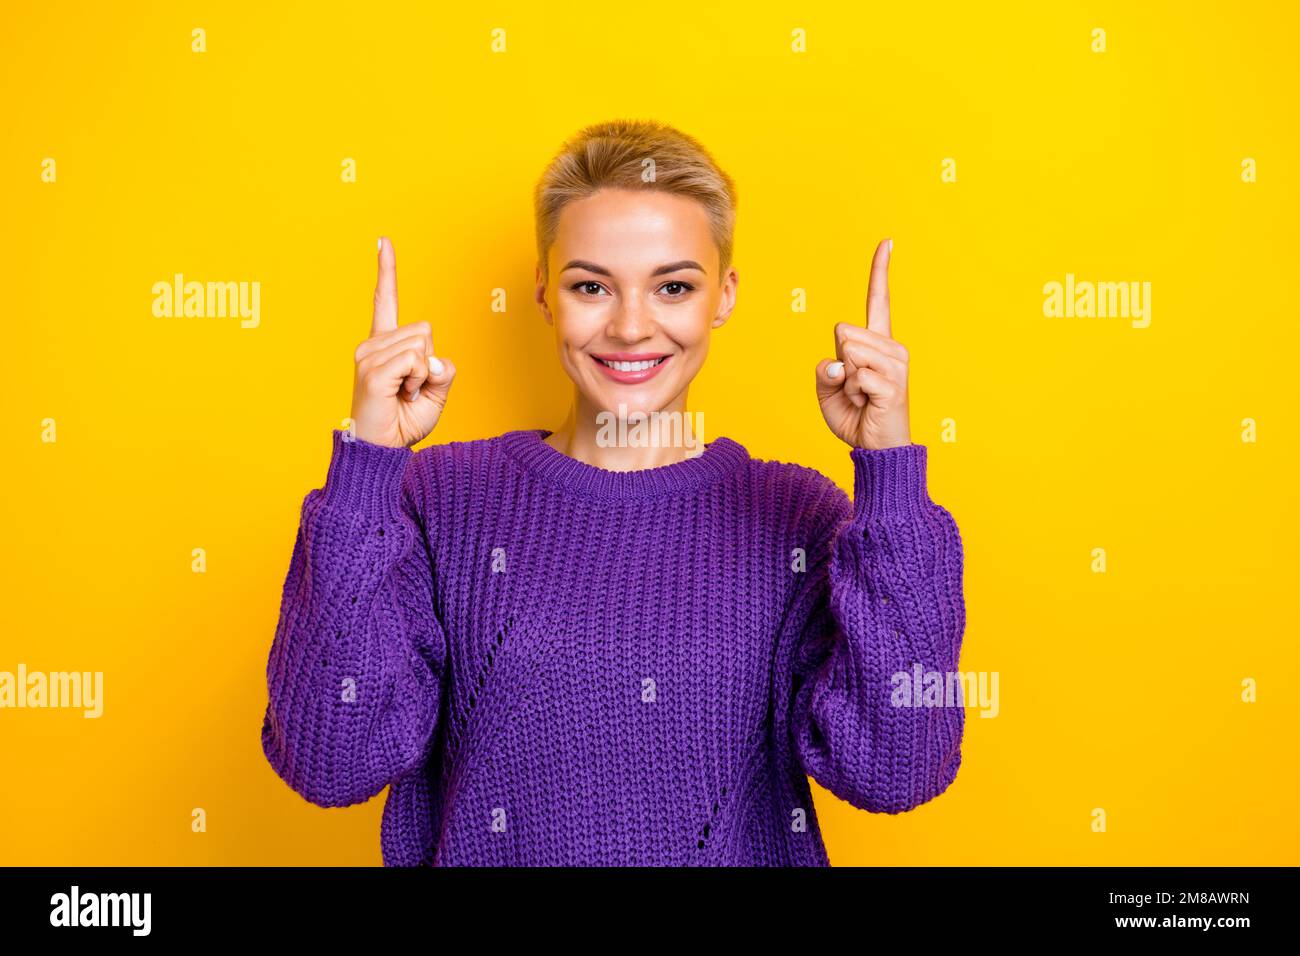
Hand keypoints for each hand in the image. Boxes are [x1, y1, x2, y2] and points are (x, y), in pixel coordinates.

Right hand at [350, 237, 455, 447]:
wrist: (382, 449)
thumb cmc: (404, 421)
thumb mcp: (436, 392)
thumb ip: (442, 368)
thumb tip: (433, 357)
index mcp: (385, 345)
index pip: (386, 301)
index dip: (387, 271)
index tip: (383, 241)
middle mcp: (372, 345)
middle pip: (425, 329)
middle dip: (429, 361)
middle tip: (411, 388)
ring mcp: (369, 356)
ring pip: (422, 345)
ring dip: (423, 375)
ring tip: (404, 393)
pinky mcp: (372, 371)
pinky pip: (415, 361)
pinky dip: (418, 381)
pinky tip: (402, 395)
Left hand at [815, 238, 910, 449]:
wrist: (876, 449)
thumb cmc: (855, 416)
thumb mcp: (827, 390)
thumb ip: (825, 370)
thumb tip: (837, 361)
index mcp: (877, 343)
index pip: (878, 301)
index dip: (880, 271)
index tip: (887, 242)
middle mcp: (891, 347)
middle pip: (843, 332)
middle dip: (837, 363)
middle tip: (854, 388)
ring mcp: (896, 364)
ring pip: (848, 351)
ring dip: (844, 381)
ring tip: (861, 397)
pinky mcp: (893, 383)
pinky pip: (854, 375)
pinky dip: (851, 393)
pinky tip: (867, 404)